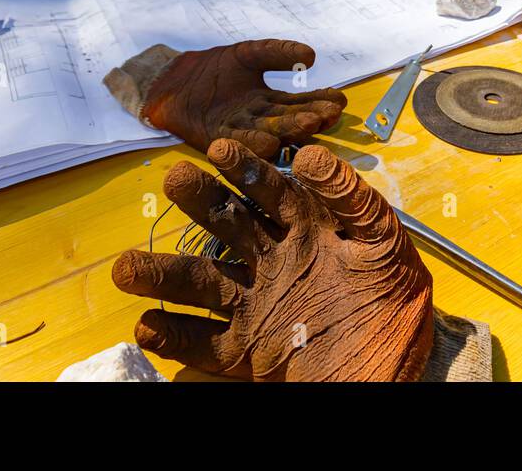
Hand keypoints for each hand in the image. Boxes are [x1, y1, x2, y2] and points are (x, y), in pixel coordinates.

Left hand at [104, 39, 346, 159]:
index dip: (319, 102)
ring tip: (309, 123)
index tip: (340, 100)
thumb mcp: (249, 54)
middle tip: (330, 114)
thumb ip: (277, 52)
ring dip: (289, 130)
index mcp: (270, 103)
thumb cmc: (213, 67)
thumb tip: (311, 56)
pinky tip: (270, 140)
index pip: (301, 104)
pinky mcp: (216, 139)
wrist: (173, 77)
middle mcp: (259, 122)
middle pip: (289, 121)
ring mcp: (239, 133)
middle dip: (310, 117)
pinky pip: (237, 142)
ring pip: (269, 132)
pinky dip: (253, 142)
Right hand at [113, 140, 433, 380]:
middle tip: (173, 179)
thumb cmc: (397, 304)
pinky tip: (147, 326)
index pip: (272, 191)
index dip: (246, 169)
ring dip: (164, 274)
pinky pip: (205, 344)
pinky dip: (175, 337)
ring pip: (205, 284)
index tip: (220, 148)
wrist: (397, 373)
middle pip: (229, 226)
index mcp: (311, 230)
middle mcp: (277, 261)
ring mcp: (260, 305)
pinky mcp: (251, 351)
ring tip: (124, 267)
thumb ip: (350, 197)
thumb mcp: (385, 242)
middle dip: (201, 203)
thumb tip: (310, 155)